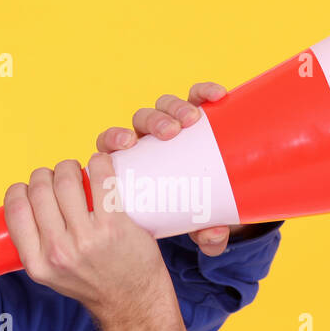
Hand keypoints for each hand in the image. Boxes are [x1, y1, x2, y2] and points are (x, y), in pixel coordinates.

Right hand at [2, 153, 175, 320]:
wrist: (132, 303)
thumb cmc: (93, 283)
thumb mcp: (52, 274)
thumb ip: (36, 246)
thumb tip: (26, 205)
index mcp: (37, 263)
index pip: (16, 209)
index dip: (21, 189)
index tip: (32, 188)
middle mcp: (58, 251)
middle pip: (40, 189)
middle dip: (47, 174)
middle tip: (60, 177)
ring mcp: (87, 238)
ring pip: (66, 180)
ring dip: (70, 166)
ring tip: (78, 170)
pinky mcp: (114, 226)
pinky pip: (101, 180)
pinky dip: (99, 163)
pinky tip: (100, 164)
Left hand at [95, 82, 243, 256]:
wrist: (208, 203)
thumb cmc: (187, 214)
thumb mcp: (189, 226)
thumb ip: (201, 233)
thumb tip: (213, 237)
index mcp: (133, 163)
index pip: (112, 143)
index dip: (115, 138)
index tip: (127, 144)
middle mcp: (149, 140)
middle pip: (140, 121)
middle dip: (151, 121)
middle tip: (170, 133)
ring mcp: (173, 125)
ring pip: (164, 105)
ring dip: (174, 107)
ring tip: (191, 120)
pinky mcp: (199, 116)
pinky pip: (197, 97)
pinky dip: (203, 92)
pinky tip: (217, 95)